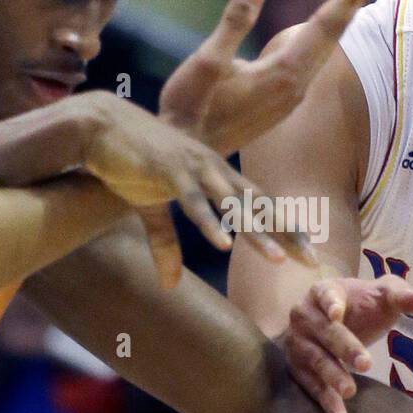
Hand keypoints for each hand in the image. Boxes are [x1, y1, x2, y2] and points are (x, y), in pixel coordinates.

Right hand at [76, 92, 298, 287]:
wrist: (101, 127)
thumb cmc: (130, 163)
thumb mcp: (150, 208)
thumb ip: (165, 245)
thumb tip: (171, 285)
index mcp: (215, 175)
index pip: (260, 204)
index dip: (286, 227)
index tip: (309, 254)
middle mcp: (212, 169)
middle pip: (258, 205)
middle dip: (286, 234)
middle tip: (311, 261)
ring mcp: (192, 167)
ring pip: (231, 205)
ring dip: (254, 232)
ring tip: (277, 259)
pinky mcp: (166, 170)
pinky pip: (192, 201)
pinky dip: (208, 222)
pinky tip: (222, 243)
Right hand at [159, 0, 384, 156]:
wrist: (190, 153)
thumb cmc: (191, 108)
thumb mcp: (206, 62)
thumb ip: (233, 24)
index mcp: (282, 73)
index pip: (325, 26)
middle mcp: (295, 86)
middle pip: (333, 37)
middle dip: (353, 3)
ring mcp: (290, 98)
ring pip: (324, 52)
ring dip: (340, 22)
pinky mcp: (281, 104)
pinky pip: (312, 64)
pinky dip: (324, 41)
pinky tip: (322, 33)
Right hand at [281, 275, 412, 412]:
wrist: (333, 322)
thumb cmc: (361, 306)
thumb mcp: (383, 296)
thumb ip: (403, 296)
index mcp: (323, 291)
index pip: (325, 294)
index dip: (330, 303)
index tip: (337, 314)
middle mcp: (304, 315)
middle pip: (326, 332)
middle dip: (345, 348)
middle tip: (365, 364)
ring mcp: (298, 343)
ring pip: (316, 360)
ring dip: (332, 377)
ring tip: (350, 392)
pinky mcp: (297, 368)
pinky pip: (311, 386)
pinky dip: (325, 402)